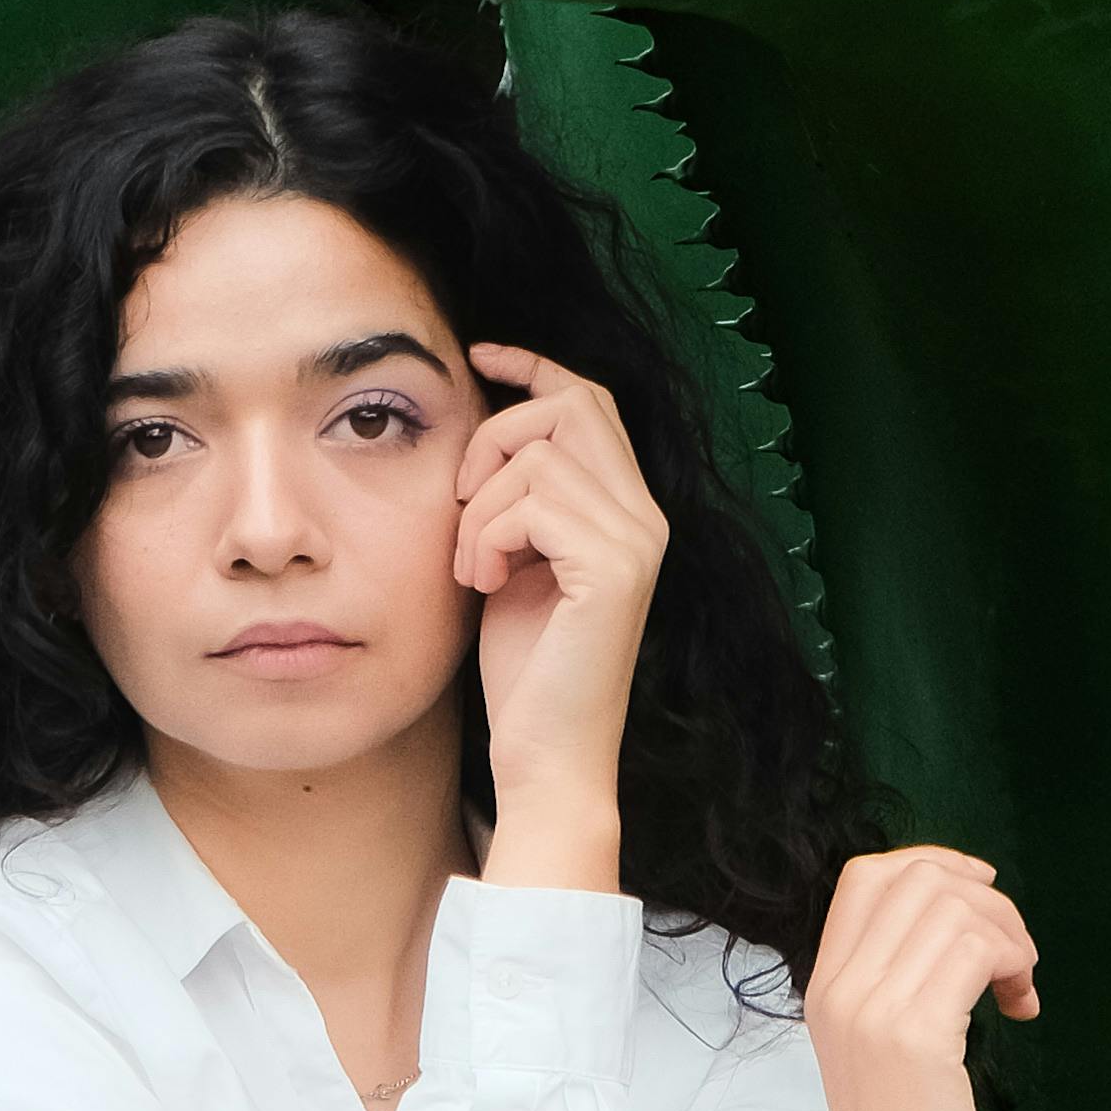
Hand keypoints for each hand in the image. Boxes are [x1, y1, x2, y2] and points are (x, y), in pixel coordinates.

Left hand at [452, 341, 665, 811]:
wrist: (546, 756)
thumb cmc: (523, 669)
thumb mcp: (515, 560)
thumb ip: (517, 499)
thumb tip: (486, 431)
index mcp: (627, 511)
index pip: (589, 400)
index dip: (532, 367)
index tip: (477, 355)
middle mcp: (646, 517)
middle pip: (568, 406)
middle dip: (494, 439)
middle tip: (464, 507)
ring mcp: (636, 542)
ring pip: (536, 458)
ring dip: (478, 509)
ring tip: (474, 568)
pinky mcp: (613, 570)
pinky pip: (530, 504)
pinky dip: (486, 538)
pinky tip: (484, 584)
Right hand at [806, 845, 1039, 1110]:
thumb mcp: (882, 1048)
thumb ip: (897, 985)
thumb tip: (957, 920)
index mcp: (825, 986)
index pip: (866, 877)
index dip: (934, 863)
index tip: (983, 894)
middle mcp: (840, 988)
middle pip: (916, 878)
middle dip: (986, 901)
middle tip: (1014, 960)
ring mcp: (872, 1010)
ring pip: (952, 907)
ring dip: (1009, 934)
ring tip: (1019, 988)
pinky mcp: (916, 1037)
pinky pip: (974, 949)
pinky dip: (1013, 963)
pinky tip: (1021, 1008)